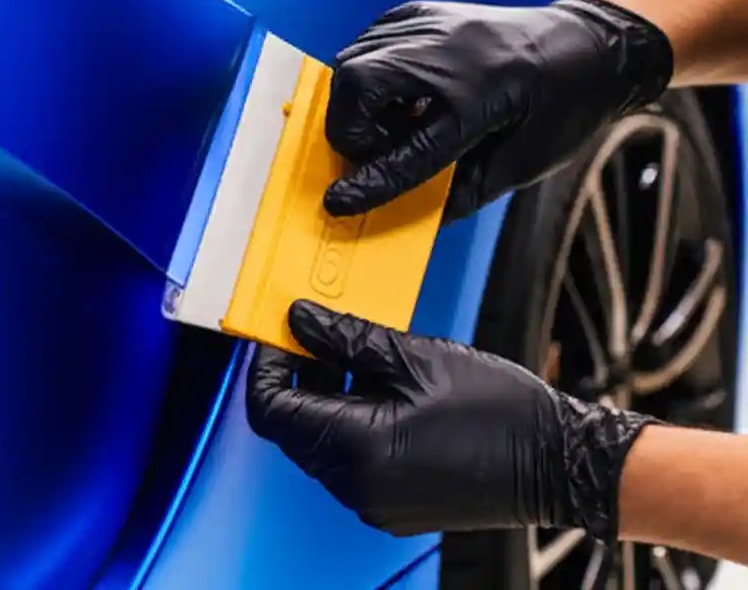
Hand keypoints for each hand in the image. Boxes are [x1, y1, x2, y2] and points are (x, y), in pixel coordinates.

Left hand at [245, 300, 654, 538]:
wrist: (561, 465)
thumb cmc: (502, 413)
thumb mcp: (417, 358)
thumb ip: (349, 340)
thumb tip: (301, 321)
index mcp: (358, 450)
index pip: (272, 411)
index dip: (265, 368)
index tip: (279, 335)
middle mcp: (357, 487)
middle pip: (292, 429)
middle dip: (297, 380)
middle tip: (319, 337)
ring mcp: (374, 503)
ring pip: (319, 446)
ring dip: (324, 402)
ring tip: (359, 360)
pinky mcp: (392, 506)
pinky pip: (348, 464)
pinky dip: (350, 426)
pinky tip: (382, 394)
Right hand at [322, 0, 672, 221]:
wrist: (590, 44)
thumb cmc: (562, 108)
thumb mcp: (521, 165)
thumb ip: (461, 191)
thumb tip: (407, 216)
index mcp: (482, 99)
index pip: (407, 150)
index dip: (368, 182)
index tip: (337, 202)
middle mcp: (451, 54)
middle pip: (359, 82)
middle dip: (348, 127)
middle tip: (369, 151)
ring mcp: (434, 24)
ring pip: (354, 58)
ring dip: (354, 102)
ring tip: (387, 124)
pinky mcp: (424, 12)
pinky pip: (369, 40)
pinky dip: (367, 73)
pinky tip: (395, 93)